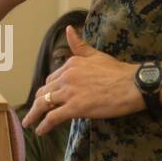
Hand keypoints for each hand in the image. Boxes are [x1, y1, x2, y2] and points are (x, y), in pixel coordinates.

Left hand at [21, 25, 142, 133]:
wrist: (133, 84)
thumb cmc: (118, 71)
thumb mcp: (96, 54)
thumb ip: (79, 45)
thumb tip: (68, 29)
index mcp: (71, 64)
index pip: (52, 79)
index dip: (47, 91)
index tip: (45, 98)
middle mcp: (66, 76)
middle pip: (44, 92)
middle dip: (36, 104)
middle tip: (32, 114)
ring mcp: (70, 92)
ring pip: (44, 104)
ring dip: (34, 115)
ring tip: (29, 123)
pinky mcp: (75, 107)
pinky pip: (53, 117)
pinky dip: (44, 125)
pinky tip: (40, 131)